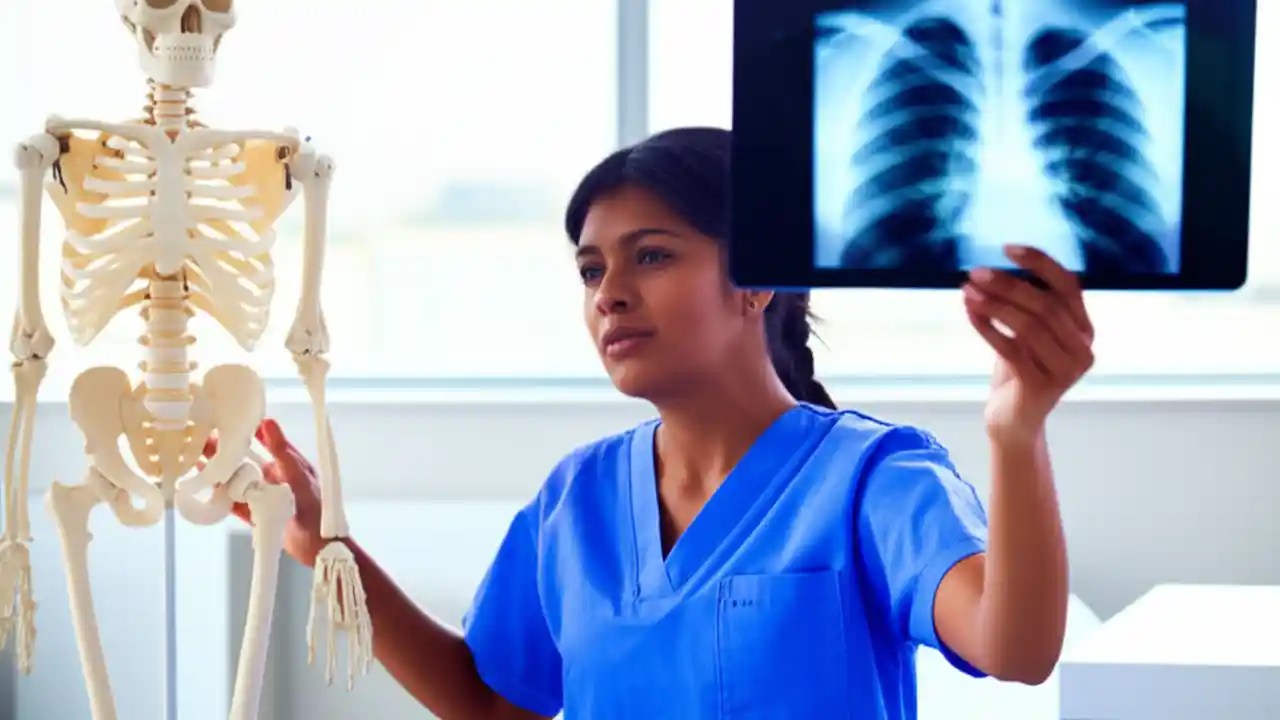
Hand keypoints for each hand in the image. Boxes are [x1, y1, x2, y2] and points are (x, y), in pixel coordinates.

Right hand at [202, 418, 327, 567]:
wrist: (317, 546)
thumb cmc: (314, 506)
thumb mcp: (298, 475)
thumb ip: (282, 451)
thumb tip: (267, 421)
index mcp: (287, 465)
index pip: (264, 443)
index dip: (246, 432)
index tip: (225, 420)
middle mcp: (273, 478)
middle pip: (245, 461)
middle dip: (225, 452)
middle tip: (202, 440)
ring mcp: (263, 496)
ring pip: (236, 481)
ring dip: (219, 472)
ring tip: (197, 459)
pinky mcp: (256, 515)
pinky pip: (234, 502)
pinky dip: (220, 495)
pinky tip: (205, 485)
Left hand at [963, 245, 1094, 442]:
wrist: (1014, 419)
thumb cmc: (1020, 369)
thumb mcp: (1028, 333)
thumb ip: (1026, 305)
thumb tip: (995, 268)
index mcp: (1084, 328)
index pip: (1068, 285)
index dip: (1040, 264)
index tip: (1008, 248)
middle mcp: (1083, 348)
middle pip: (1046, 305)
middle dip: (1008, 285)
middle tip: (975, 273)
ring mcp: (1066, 371)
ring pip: (1029, 327)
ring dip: (994, 305)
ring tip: (967, 291)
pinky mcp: (1042, 387)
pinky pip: (1011, 350)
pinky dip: (988, 328)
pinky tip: (969, 313)